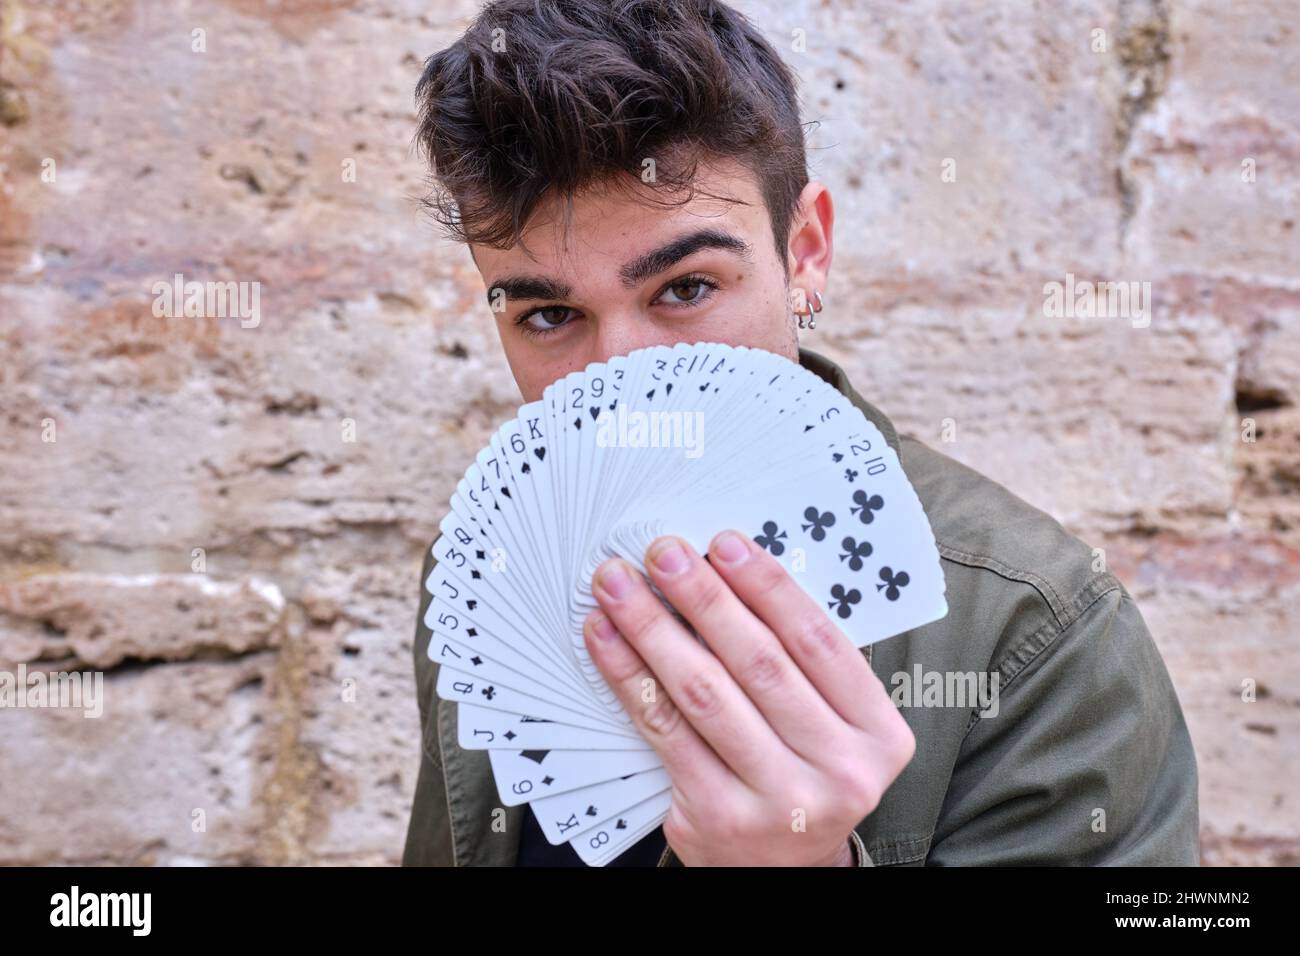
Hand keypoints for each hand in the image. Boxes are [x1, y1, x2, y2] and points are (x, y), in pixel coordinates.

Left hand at [582, 530, 914, 865]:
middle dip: (702, 596)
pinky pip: (664, 728)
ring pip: (704, 692)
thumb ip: (800, 665)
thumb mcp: (832, 725)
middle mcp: (839, 770)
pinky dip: (629, 675)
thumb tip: (726, 575)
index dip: (768, 586)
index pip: (819, 642)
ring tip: (620, 586)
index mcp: (878, 733)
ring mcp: (777, 799)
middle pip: (758, 662)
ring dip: (653, 628)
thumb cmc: (805, 775)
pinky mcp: (717, 816)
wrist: (786, 872)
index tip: (724, 543)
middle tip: (662, 552)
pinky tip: (608, 638)